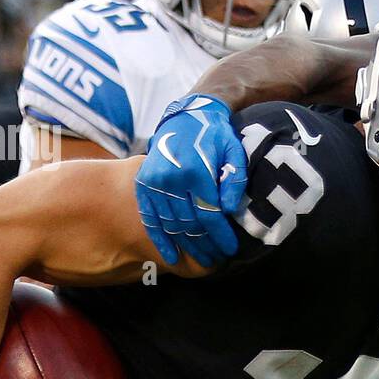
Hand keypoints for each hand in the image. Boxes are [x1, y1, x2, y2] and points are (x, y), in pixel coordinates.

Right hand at [136, 94, 246, 266]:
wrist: (185, 118)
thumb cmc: (215, 137)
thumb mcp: (234, 152)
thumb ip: (235, 181)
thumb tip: (228, 210)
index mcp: (195, 171)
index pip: (209, 214)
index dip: (220, 235)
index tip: (230, 250)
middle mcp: (171, 178)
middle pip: (189, 223)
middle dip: (205, 245)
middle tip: (216, 260)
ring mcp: (154, 182)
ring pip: (171, 223)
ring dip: (186, 246)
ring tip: (200, 260)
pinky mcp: (143, 185)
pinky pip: (150, 217)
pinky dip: (160, 238)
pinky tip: (170, 256)